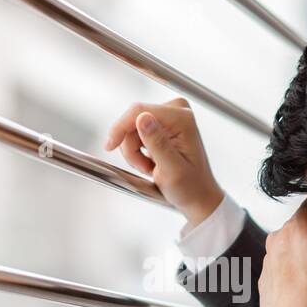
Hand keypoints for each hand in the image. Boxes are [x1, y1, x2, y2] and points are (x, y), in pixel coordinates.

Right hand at [104, 98, 222, 225]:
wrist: (197, 195)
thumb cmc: (190, 187)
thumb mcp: (171, 169)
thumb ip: (157, 143)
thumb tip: (141, 117)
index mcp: (182, 118)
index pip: (139, 110)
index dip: (119, 128)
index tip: (109, 147)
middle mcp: (177, 110)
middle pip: (133, 120)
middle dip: (131, 147)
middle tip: (144, 168)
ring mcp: (169, 115)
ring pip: (131, 128)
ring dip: (134, 152)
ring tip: (149, 169)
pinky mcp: (162, 123)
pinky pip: (136, 132)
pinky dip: (138, 151)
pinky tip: (150, 163)